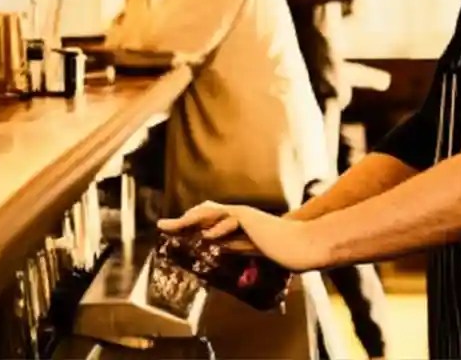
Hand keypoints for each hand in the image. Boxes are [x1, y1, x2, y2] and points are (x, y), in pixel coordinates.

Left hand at [159, 201, 328, 271]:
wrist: (298, 245)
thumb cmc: (276, 247)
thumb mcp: (248, 246)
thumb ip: (232, 242)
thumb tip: (212, 241)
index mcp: (233, 221)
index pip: (205, 219)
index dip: (187, 223)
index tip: (171, 229)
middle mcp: (235, 214)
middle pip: (203, 213)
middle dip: (181, 220)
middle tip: (161, 226)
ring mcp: (243, 215)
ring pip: (212, 213)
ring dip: (191, 219)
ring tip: (174, 226)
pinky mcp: (252, 220)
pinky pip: (232, 221)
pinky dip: (219, 229)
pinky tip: (208, 237)